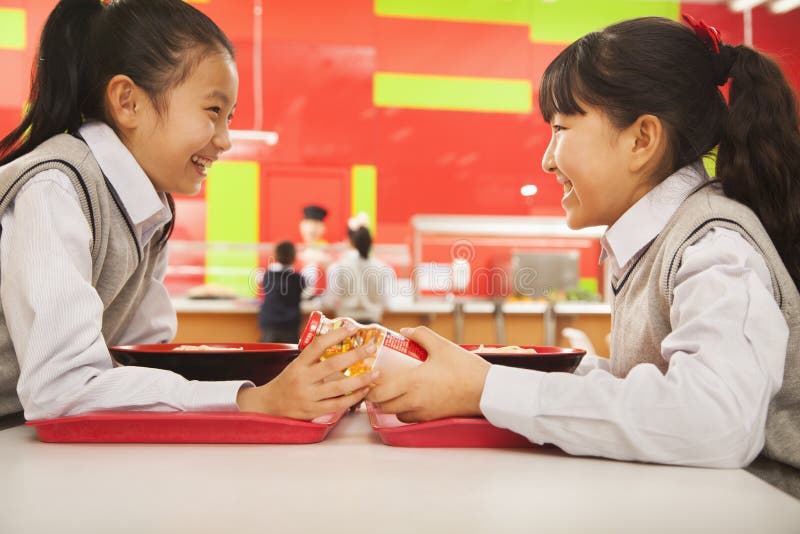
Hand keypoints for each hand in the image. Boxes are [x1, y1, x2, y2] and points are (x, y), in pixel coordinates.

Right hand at [237, 323, 378, 419]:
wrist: (268, 406)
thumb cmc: (287, 382)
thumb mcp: (295, 365)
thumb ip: (314, 357)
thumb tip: (337, 338)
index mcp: (298, 364)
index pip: (318, 345)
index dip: (335, 335)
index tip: (351, 328)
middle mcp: (303, 379)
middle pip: (332, 365)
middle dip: (355, 355)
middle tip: (371, 348)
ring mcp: (308, 396)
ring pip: (339, 387)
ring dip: (361, 379)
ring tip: (376, 372)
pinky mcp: (313, 411)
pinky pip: (338, 404)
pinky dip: (353, 398)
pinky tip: (364, 390)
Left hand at [366, 326, 490, 421]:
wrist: (487, 391)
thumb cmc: (465, 368)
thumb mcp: (442, 345)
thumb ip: (421, 335)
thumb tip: (405, 332)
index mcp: (412, 383)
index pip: (379, 394)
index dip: (369, 388)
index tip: (371, 377)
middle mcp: (414, 401)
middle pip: (383, 406)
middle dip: (377, 396)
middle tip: (379, 383)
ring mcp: (423, 412)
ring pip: (396, 413)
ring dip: (391, 404)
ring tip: (394, 390)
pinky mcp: (432, 418)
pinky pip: (410, 417)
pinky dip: (405, 410)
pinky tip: (411, 397)